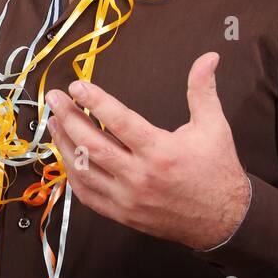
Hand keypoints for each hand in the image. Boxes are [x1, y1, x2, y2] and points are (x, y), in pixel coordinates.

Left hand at [45, 51, 250, 249]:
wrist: (223, 221)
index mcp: (160, 151)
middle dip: (68, 118)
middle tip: (54, 98)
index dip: (95, 101)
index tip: (76, 86)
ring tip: (53, 123)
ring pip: (84, 170)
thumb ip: (203, 90)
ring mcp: (128, 198)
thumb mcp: (214, 126)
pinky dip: (72, 174)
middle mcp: (140, 176)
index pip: (119, 121)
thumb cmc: (217, 170)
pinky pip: (87, 195)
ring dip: (64, 144)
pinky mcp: (122, 214)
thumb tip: (209, 57)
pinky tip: (67, 156)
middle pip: (92, 144)